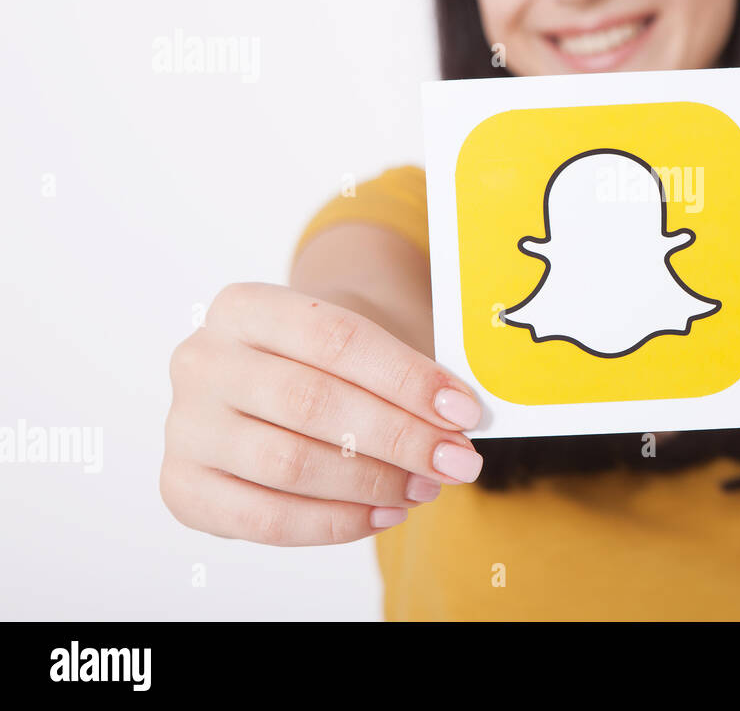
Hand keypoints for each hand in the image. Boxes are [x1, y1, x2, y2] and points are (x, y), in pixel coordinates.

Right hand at [161, 283, 482, 545]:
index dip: (406, 378)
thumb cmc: (329, 356)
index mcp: (243, 306)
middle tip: (459, 460)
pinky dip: (335, 523)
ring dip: (372, 482)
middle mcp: (202, 360)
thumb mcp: (363, 338)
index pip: (335, 337)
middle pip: (311, 402)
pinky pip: (266, 520)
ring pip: (289, 465)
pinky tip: (385, 513)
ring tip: (428, 487)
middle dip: (399, 437)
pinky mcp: (183, 487)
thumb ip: (404, 375)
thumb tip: (459, 423)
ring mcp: (184, 426)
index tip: (464, 411)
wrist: (271, 371)